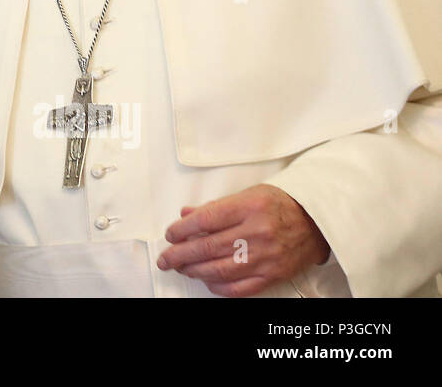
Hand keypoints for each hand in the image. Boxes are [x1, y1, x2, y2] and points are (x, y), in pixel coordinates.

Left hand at [157, 184, 330, 296]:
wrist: (317, 221)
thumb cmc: (281, 205)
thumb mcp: (247, 195)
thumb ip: (215, 207)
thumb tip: (186, 215)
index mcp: (249, 207)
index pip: (204, 220)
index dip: (181, 230)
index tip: (170, 234)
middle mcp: (257, 232)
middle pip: (207, 247)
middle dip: (179, 254)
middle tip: (166, 258)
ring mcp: (265, 256)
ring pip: (219, 270)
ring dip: (194, 271)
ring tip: (181, 268)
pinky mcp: (273, 275)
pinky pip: (239, 287)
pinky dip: (218, 287)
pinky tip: (206, 281)